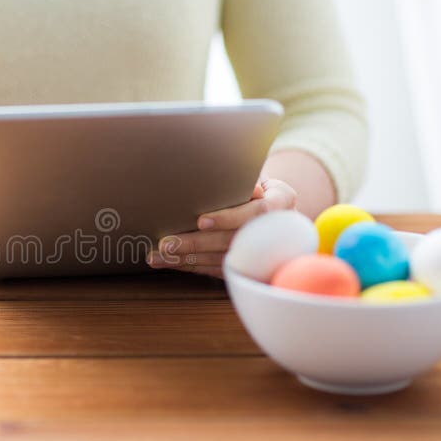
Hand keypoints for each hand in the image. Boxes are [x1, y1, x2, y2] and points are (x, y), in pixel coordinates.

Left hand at [147, 178, 297, 278]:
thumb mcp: (253, 172)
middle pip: (234, 241)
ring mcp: (264, 252)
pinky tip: (169, 263)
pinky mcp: (248, 266)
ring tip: (157, 256)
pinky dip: (191, 266)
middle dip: (197, 244)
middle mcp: (277, 229)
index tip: (201, 221)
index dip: (228, 218)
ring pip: (222, 260)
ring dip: (187, 259)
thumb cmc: (253, 181)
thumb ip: (240, 176)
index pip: (257, 212)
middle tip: (166, 244)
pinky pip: (216, 269)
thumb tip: (222, 178)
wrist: (269, 199)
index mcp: (283, 200)